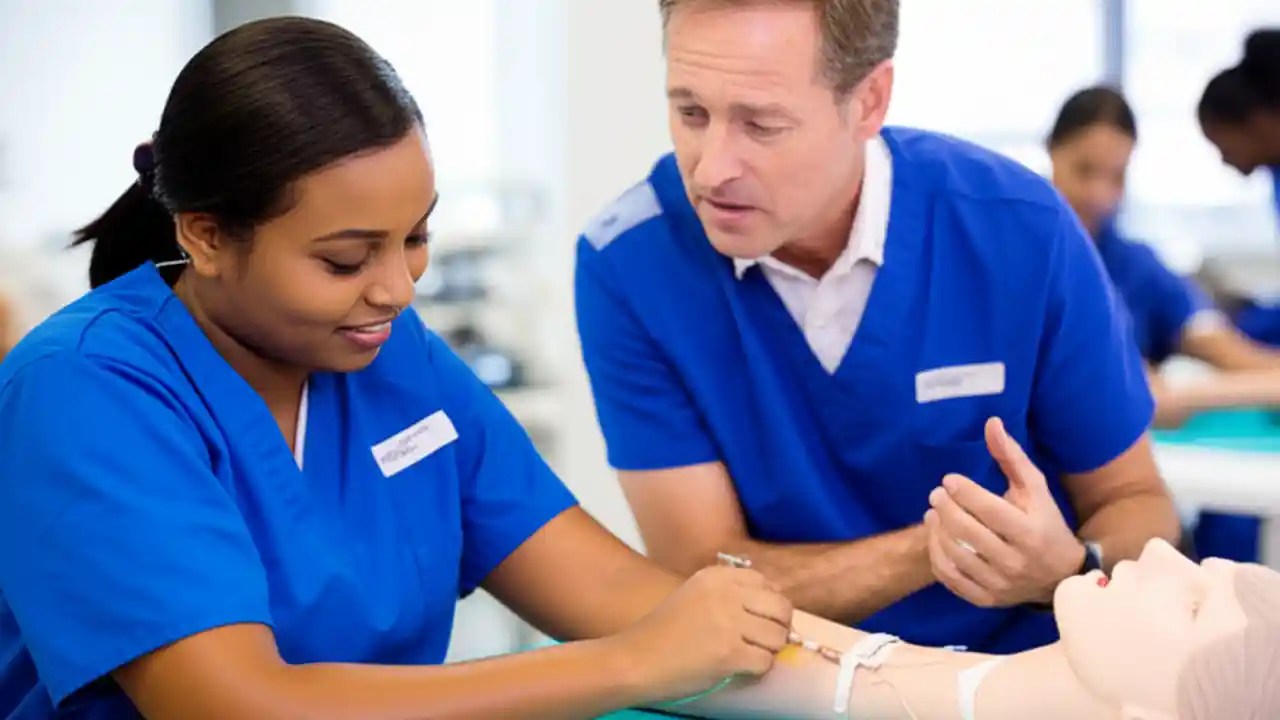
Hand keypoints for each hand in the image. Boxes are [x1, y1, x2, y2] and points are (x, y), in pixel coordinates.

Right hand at [611, 565, 792, 704]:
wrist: (636, 660)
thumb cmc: (664, 631)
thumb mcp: (694, 594)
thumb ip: (728, 592)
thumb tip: (773, 602)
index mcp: (716, 577)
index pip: (766, 584)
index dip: (768, 605)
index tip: (756, 620)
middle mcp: (725, 594)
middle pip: (781, 608)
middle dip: (777, 628)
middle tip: (760, 641)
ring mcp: (729, 623)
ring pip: (778, 637)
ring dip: (767, 651)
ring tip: (746, 655)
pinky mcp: (730, 654)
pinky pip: (766, 662)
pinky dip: (756, 670)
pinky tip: (737, 668)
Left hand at [924, 417, 1085, 606]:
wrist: (1060, 576)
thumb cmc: (1045, 523)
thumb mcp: (1035, 489)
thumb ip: (1011, 457)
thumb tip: (991, 422)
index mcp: (1030, 533)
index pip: (989, 510)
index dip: (964, 492)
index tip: (949, 479)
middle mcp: (1015, 562)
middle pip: (968, 532)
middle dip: (946, 508)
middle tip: (936, 494)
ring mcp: (1000, 584)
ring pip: (956, 555)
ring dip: (938, 530)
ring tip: (934, 512)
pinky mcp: (986, 599)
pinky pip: (951, 578)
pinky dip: (937, 555)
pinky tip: (937, 537)